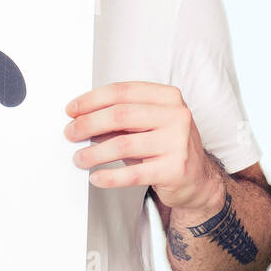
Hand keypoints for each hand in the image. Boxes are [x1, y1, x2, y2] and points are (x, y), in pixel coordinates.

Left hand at [64, 81, 223, 214]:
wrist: (198, 179)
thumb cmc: (168, 147)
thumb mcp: (150, 124)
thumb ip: (122, 117)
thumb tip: (82, 118)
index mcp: (168, 98)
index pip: (122, 91)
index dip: (92, 100)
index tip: (72, 110)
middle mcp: (176, 116)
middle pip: (120, 115)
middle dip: (88, 124)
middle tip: (71, 133)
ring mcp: (177, 143)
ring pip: (122, 145)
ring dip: (93, 153)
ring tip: (80, 158)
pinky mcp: (174, 169)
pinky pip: (132, 174)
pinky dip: (109, 177)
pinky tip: (97, 177)